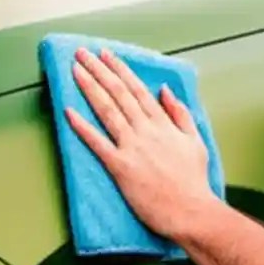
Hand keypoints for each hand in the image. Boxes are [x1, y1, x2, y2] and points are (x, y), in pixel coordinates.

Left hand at [66, 47, 221, 241]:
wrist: (191, 211)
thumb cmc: (193, 181)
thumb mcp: (194, 141)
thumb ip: (179, 114)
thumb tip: (164, 90)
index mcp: (162, 124)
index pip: (136, 89)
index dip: (119, 69)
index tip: (105, 54)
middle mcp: (146, 130)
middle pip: (118, 93)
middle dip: (98, 70)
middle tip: (81, 53)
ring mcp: (132, 147)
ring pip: (107, 111)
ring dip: (89, 88)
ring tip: (74, 70)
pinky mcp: (120, 167)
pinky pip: (97, 143)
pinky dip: (82, 126)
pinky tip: (68, 111)